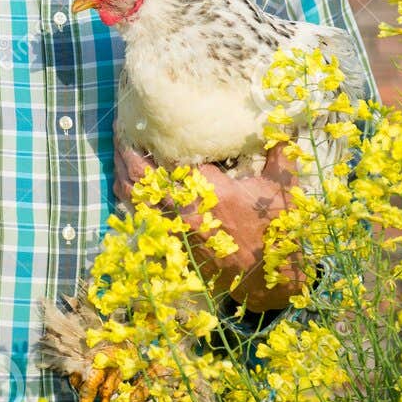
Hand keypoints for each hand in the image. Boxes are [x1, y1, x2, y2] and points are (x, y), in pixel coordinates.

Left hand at [116, 141, 305, 311]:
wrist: (270, 281)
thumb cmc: (277, 232)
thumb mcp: (284, 190)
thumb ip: (280, 153)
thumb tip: (283, 124)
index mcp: (214, 193)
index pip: (174, 160)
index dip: (156, 139)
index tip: (147, 120)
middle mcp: (188, 211)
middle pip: (144, 178)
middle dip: (128, 152)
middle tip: (121, 130)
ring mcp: (177, 230)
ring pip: (136, 198)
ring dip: (123, 174)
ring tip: (118, 152)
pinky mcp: (173, 244)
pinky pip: (140, 218)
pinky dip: (129, 199)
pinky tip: (125, 185)